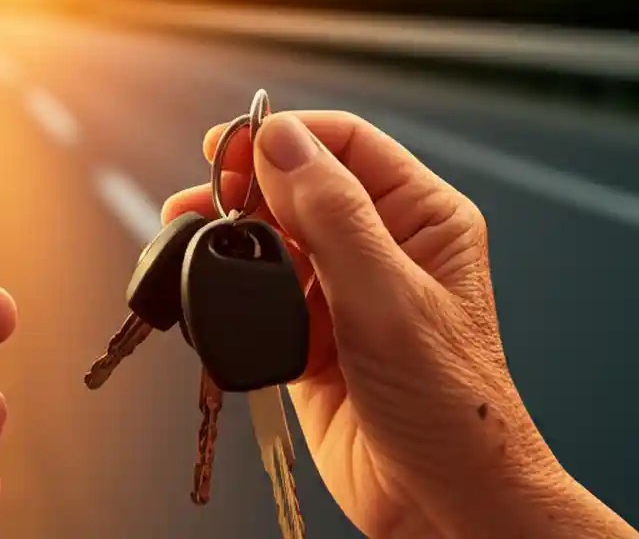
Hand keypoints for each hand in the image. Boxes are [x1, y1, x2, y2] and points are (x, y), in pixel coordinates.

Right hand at [163, 111, 633, 537]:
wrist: (436, 501)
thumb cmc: (451, 408)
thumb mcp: (388, 299)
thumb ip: (333, 215)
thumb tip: (281, 142)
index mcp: (422, 219)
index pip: (345, 145)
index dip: (284, 136)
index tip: (229, 144)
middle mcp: (381, 245)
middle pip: (298, 185)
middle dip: (243, 185)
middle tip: (199, 195)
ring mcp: (342, 289)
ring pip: (271, 236)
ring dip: (227, 233)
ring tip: (187, 232)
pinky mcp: (308, 333)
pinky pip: (258, 290)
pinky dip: (228, 284)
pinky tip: (207, 285)